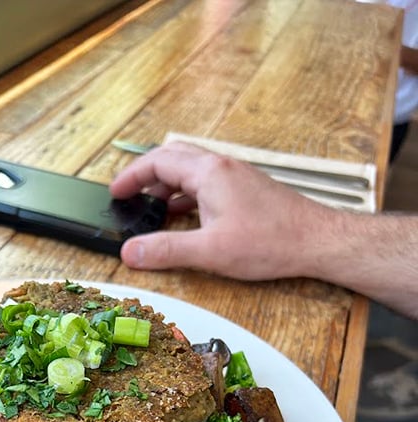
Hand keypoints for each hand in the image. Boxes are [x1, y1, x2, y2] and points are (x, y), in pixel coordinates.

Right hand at [110, 142, 331, 279]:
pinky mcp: (246, 191)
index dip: (132, 177)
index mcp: (208, 173)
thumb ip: (166, 251)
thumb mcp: (209, 251)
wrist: (316, 240)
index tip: (114, 193)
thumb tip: (129, 253)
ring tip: (150, 208)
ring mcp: (236, 177)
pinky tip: (185, 216)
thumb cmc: (270, 242)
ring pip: (191, 171)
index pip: (158, 162)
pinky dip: (187, 195)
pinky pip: (207, 183)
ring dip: (167, 185)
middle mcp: (221, 167)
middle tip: (128, 196)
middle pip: (173, 159)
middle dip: (146, 176)